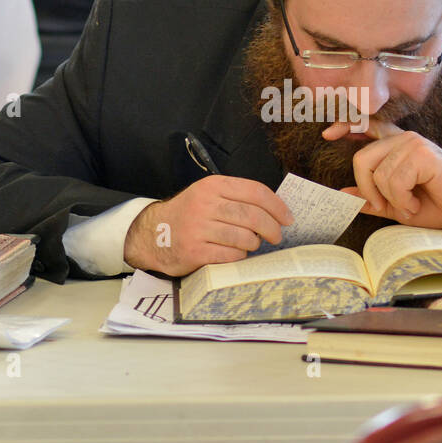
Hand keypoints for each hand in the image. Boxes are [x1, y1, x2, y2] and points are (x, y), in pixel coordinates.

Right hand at [123, 175, 294, 276]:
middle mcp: (205, 204)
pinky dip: (239, 256)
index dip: (277, 206)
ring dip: (254, 243)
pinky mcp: (194, 251)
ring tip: (251, 244)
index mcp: (212, 186)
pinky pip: (231, 255)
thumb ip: (237, 198)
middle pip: (253, 216)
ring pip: (244, 237)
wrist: (153, 234)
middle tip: (276, 236)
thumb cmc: (189, 215)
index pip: (255, 192)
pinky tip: (235, 253)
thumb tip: (276, 211)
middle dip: (272, 228)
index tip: (287, 218)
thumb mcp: (208, 195)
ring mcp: (198, 228)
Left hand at [322, 120, 441, 230]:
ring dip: (392, 200)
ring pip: (378, 175)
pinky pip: (394, 181)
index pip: (366, 126)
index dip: (346, 126)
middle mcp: (403, 139)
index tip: (327, 134)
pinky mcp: (421, 153)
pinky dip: (402, 200)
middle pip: (361, 160)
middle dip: (368, 190)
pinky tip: (417, 202)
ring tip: (411, 204)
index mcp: (396, 146)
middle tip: (386, 206)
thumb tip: (343, 194)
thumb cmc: (439, 203)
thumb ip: (373, 199)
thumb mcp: (398, 205)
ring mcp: (412, 143)